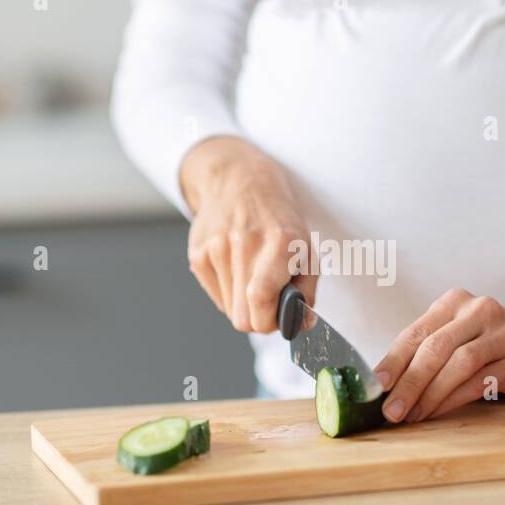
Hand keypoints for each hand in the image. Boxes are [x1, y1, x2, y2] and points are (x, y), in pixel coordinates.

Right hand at [180, 136, 315, 331]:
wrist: (239, 180)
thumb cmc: (278, 219)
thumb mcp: (306, 247)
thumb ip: (307, 291)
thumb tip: (300, 324)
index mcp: (280, 243)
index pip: (262, 301)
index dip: (270, 322)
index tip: (277, 317)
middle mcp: (245, 244)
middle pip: (243, 318)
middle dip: (258, 318)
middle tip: (268, 301)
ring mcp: (216, 248)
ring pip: (229, 311)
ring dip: (243, 303)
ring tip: (251, 274)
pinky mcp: (197, 254)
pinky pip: (215, 296)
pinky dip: (228, 290)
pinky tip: (235, 267)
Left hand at [374, 261, 504, 422]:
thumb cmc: (492, 342)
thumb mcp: (460, 333)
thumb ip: (428, 351)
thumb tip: (385, 385)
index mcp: (455, 302)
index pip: (416, 332)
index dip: (392, 361)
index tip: (374, 386)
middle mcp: (479, 310)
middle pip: (434, 348)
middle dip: (408, 382)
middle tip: (391, 411)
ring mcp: (503, 333)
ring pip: (458, 364)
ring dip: (431, 394)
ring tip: (412, 415)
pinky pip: (482, 381)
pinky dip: (455, 399)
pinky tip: (439, 412)